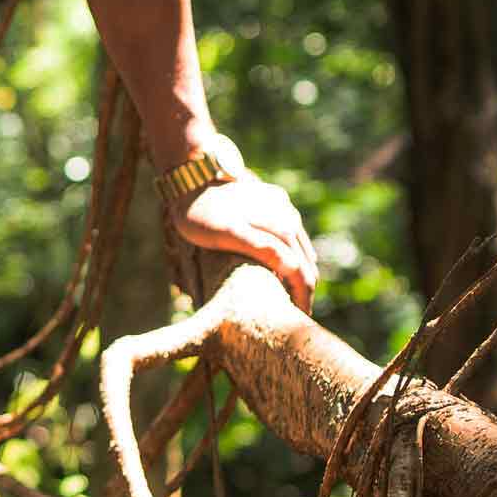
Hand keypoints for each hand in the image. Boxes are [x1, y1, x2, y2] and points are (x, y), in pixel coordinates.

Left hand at [174, 172, 317, 309]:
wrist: (191, 178)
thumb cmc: (202, 215)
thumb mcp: (227, 234)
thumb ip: (261, 248)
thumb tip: (293, 269)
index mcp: (282, 228)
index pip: (302, 272)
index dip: (302, 298)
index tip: (297, 318)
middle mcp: (289, 216)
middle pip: (305, 261)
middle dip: (303, 289)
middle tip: (294, 314)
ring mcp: (284, 207)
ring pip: (301, 247)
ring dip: (299, 272)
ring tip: (292, 296)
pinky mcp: (276, 200)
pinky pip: (291, 233)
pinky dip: (292, 253)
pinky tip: (285, 265)